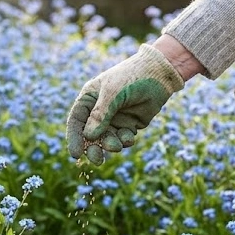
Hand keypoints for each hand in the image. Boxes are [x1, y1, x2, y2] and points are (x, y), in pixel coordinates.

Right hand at [66, 37, 203, 164]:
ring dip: (111, 145)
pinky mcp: (129, 125)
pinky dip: (125, 141)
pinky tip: (130, 137)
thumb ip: (100, 114)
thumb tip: (89, 136)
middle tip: (97, 160)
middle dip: (93, 148)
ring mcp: (114, 118)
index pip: (76, 121)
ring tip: (117, 145)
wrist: (159, 73)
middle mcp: (99, 111)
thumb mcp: (113, 92)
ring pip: (107, 139)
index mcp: (89, 99)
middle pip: (90, 135)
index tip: (76, 154)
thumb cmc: (131, 77)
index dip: (75, 138)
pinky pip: (123, 139)